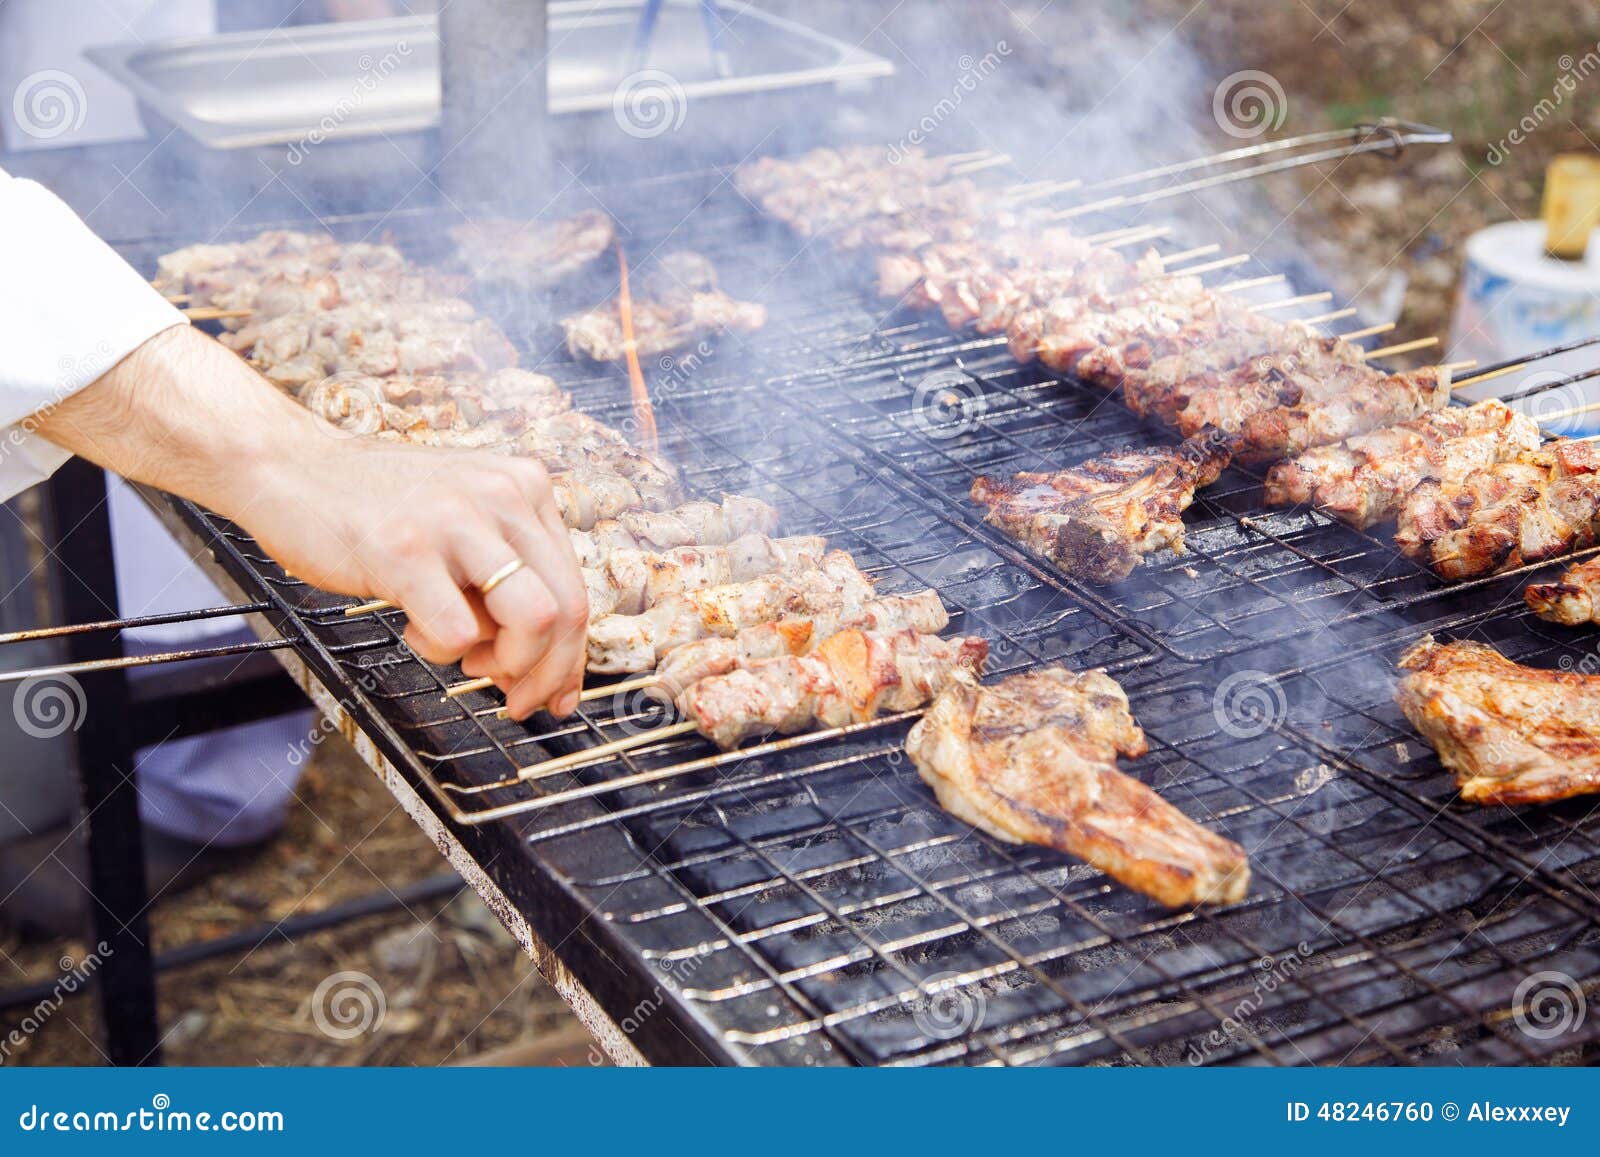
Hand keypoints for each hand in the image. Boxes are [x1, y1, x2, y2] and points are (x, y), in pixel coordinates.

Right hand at [35, 325, 587, 718]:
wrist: (288, 467)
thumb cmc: (376, 507)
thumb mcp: (463, 520)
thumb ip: (505, 570)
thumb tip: (541, 658)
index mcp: (526, 489)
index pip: (575, 589)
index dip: (571, 657)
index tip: (558, 694)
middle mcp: (503, 496)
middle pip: (567, 610)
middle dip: (549, 674)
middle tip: (518, 703)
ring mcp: (455, 521)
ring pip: (534, 619)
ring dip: (509, 664)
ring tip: (469, 661)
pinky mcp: (406, 550)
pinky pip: (459, 632)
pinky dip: (443, 652)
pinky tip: (414, 631)